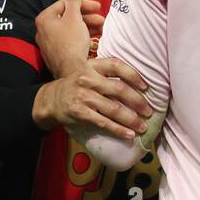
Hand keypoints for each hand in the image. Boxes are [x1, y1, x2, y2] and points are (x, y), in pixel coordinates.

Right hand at [32, 57, 151, 139]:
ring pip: (113, 108)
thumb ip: (107, 75)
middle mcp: (87, 79)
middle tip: (149, 111)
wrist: (50, 99)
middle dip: (137, 101)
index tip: (146, 87)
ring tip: (142, 126)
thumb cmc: (76, 86)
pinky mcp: (79, 112)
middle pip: (119, 88)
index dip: (133, 75)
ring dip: (131, 119)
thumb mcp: (88, 73)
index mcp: (92, 66)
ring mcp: (83, 96)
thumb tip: (138, 88)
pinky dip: (118, 130)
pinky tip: (128, 134)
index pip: (116, 65)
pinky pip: (103, 122)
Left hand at [35, 0, 99, 78]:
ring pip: (70, 30)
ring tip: (101, 29)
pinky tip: (93, 39)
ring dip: (87, 27)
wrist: (72, 71)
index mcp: (45, 19)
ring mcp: (50, 44)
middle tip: (100, 19)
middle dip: (87, 17)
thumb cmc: (71, 44)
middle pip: (68, 17)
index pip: (64, 4)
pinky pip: (70, 41)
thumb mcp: (75, 17)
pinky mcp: (57, 54)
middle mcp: (44, 31)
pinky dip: (81, 37)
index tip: (96, 7)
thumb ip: (74, 2)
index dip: (83, 4)